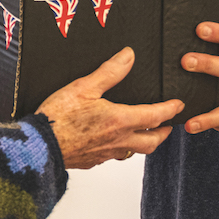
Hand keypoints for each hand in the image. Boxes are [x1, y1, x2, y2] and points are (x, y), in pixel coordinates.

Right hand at [37, 48, 181, 169]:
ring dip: (143, 143)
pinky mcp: (92, 161)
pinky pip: (113, 157)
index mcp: (120, 120)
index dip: (170, 110)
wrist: (39, 146)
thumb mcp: (84, 87)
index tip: (178, 105)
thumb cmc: (58, 118)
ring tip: (144, 134)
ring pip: (133, 152)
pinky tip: (112, 143)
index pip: (155, 116)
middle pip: (151, 142)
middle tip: (168, 126)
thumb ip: (109, 72)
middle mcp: (118, 141)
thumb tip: (128, 57)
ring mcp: (105, 154)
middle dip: (163, 133)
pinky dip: (120, 149)